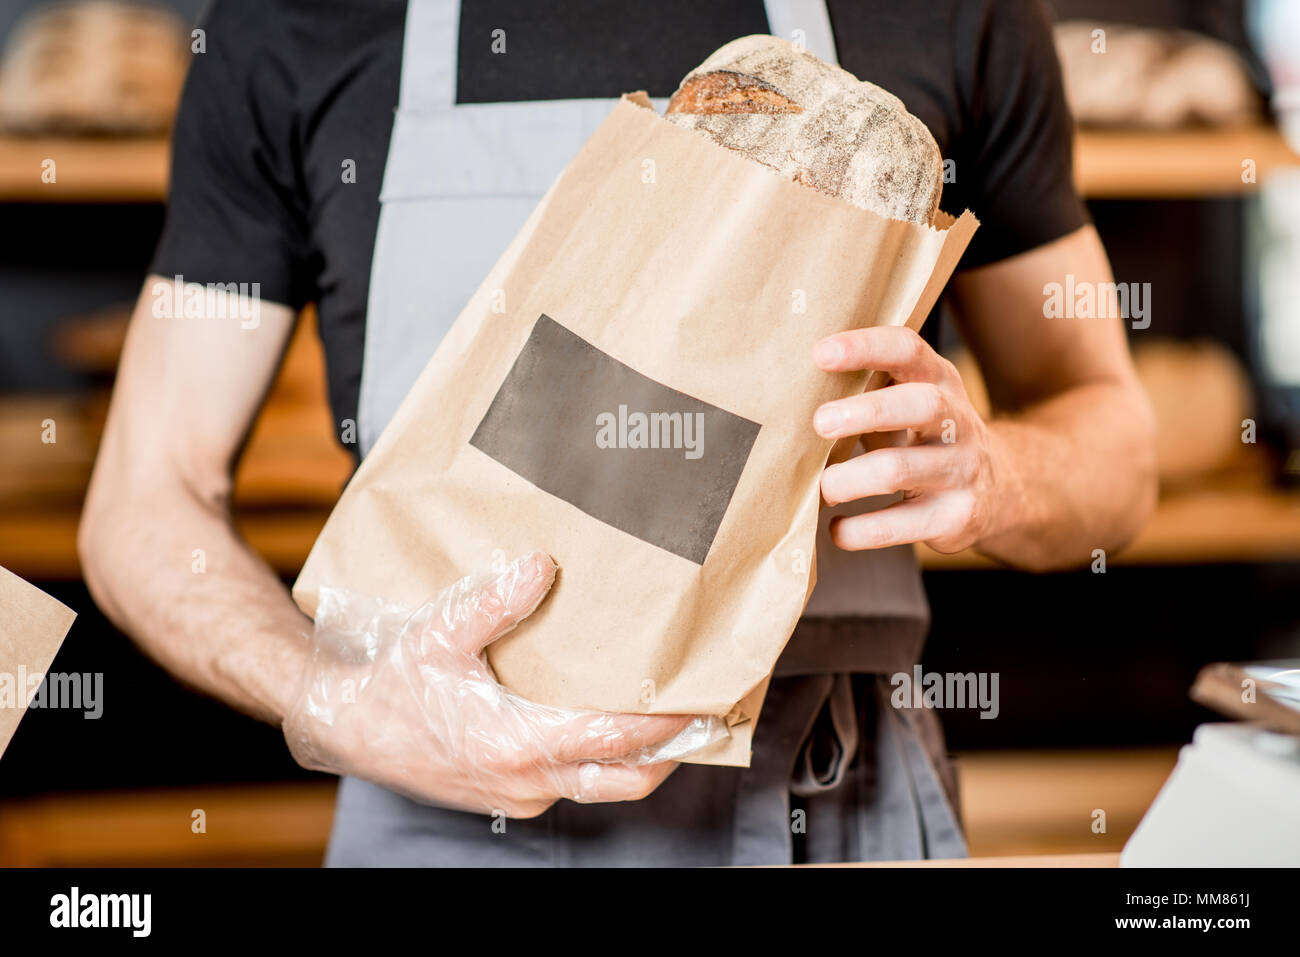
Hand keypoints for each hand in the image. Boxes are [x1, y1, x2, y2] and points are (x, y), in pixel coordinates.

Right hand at [283, 552, 696, 817]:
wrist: (344, 724)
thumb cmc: (390, 683)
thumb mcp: (438, 635)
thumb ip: (493, 603)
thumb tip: (539, 566)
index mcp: (516, 743)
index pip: (616, 738)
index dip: (667, 721)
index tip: (704, 697)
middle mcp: (527, 778)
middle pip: (627, 778)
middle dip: (673, 751)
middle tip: (707, 714)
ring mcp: (520, 791)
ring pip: (602, 784)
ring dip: (641, 757)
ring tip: (670, 716)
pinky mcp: (509, 790)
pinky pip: (574, 781)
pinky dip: (604, 757)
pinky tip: (609, 722)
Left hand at [811, 326, 1012, 553]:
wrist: (1000, 491)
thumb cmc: (926, 438)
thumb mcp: (907, 405)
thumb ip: (866, 392)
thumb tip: (788, 391)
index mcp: (939, 382)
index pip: (908, 351)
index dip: (866, 347)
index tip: (821, 353)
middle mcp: (958, 421)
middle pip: (920, 405)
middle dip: (866, 412)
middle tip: (819, 423)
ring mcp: (961, 470)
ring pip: (901, 469)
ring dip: (850, 479)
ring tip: (822, 488)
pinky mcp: (956, 517)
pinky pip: (901, 524)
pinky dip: (860, 530)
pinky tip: (838, 529)